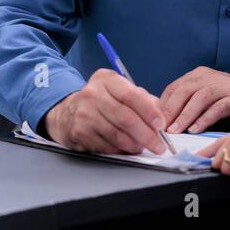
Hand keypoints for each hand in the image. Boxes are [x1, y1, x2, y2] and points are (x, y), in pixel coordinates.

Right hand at [43, 69, 166, 154]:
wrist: (68, 112)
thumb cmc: (102, 101)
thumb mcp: (120, 91)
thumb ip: (143, 100)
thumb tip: (161, 116)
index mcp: (105, 79)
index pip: (131, 95)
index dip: (149, 112)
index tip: (161, 125)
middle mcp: (92, 94)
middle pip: (125, 118)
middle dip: (146, 135)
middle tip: (158, 145)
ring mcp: (83, 113)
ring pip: (117, 135)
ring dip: (134, 145)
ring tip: (143, 147)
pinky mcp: (79, 132)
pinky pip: (106, 146)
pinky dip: (120, 150)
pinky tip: (125, 148)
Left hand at [159, 67, 229, 133]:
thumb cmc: (225, 98)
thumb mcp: (203, 96)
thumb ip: (186, 103)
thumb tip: (163, 118)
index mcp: (198, 75)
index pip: (175, 87)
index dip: (163, 105)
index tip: (154, 121)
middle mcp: (210, 77)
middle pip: (185, 91)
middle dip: (171, 110)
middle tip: (163, 128)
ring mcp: (224, 86)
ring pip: (200, 98)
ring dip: (185, 116)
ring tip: (176, 131)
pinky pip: (218, 108)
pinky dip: (205, 119)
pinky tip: (195, 129)